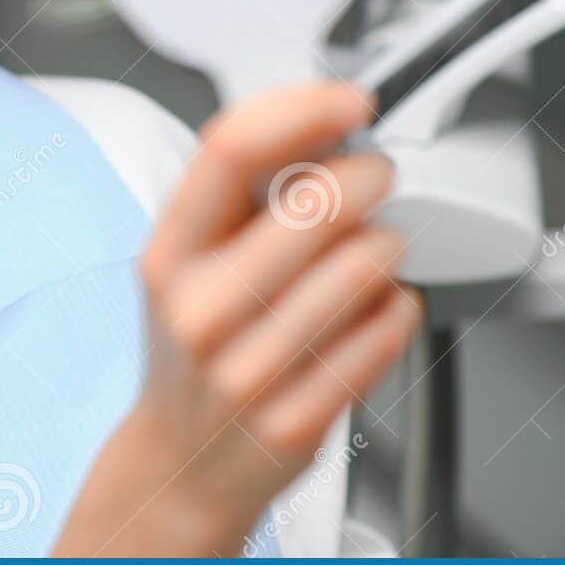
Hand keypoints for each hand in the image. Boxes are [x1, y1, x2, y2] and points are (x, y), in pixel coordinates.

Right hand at [53, 82, 422, 555]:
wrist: (182, 463)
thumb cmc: (196, 348)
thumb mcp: (185, 262)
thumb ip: (238, 197)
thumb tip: (318, 127)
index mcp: (168, 254)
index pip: (230, 148)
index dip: (304, 109)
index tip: (349, 101)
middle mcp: (200, 309)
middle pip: (314, 200)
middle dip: (368, 175)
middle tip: (375, 176)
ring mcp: (246, 368)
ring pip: (363, 266)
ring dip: (384, 248)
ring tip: (367, 256)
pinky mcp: (296, 418)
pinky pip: (385, 333)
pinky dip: (396, 309)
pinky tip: (372, 311)